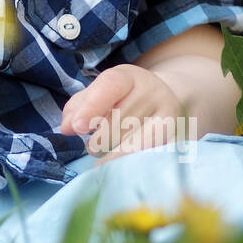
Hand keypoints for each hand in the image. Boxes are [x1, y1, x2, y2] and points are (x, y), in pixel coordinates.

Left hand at [60, 64, 185, 161]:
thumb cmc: (123, 100)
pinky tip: (112, 166)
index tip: (77, 128)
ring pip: (130, 142)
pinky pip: (146, 155)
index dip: (91, 106)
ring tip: (104, 149)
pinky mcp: (175, 136)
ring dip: (109, 152)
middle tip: (92, 143)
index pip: (110, 86)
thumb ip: (77, 108)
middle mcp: (152, 90)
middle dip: (97, 138)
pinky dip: (124, 163)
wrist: (167, 101)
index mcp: (128, 76)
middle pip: (116, 121)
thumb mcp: (100, 94)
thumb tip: (66, 128)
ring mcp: (168, 113)